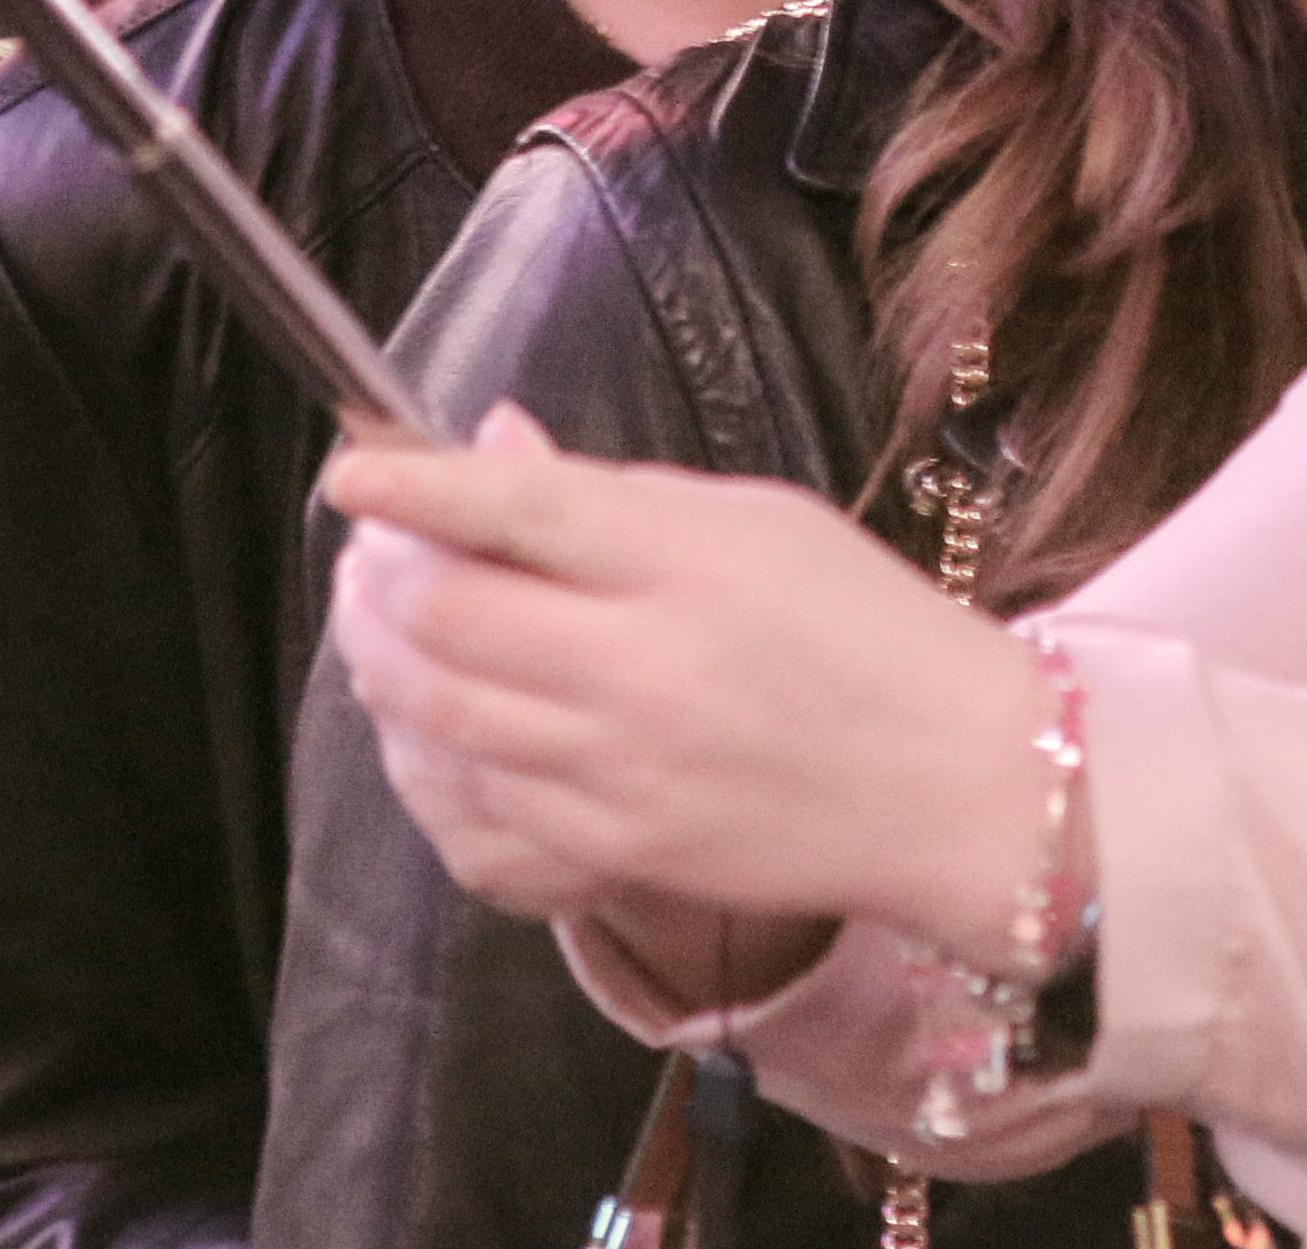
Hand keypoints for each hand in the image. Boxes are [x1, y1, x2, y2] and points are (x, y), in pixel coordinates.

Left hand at [321, 410, 1070, 965]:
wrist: (953, 783)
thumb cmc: (864, 629)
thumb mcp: (758, 520)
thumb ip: (611, 494)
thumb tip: (491, 446)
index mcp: (687, 566)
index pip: (518, 510)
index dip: (418, 487)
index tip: (353, 470)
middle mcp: (642, 676)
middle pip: (445, 620)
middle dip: (382, 575)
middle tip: (375, 547)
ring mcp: (618, 781)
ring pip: (434, 722)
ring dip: (382, 665)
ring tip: (381, 624)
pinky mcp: (613, 860)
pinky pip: (468, 824)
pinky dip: (425, 770)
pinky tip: (429, 732)